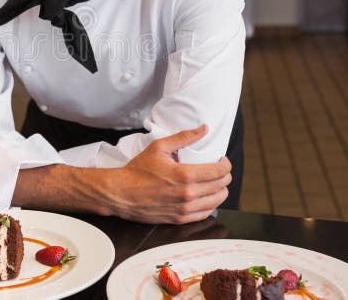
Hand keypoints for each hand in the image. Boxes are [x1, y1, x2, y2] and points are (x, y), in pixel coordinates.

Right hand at [105, 125, 231, 223]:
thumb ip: (184, 137)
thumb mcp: (159, 147)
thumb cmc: (138, 171)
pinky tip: (205, 197)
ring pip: (217, 201)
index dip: (226, 164)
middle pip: (221, 186)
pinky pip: (205, 214)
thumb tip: (203, 129)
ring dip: (220, 191)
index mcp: (186, 175)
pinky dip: (210, 204)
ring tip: (214, 183)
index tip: (222, 161)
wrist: (121, 193)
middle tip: (218, 170)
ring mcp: (185, 209)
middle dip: (224, 176)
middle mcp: (188, 194)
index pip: (220, 171)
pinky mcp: (180, 219)